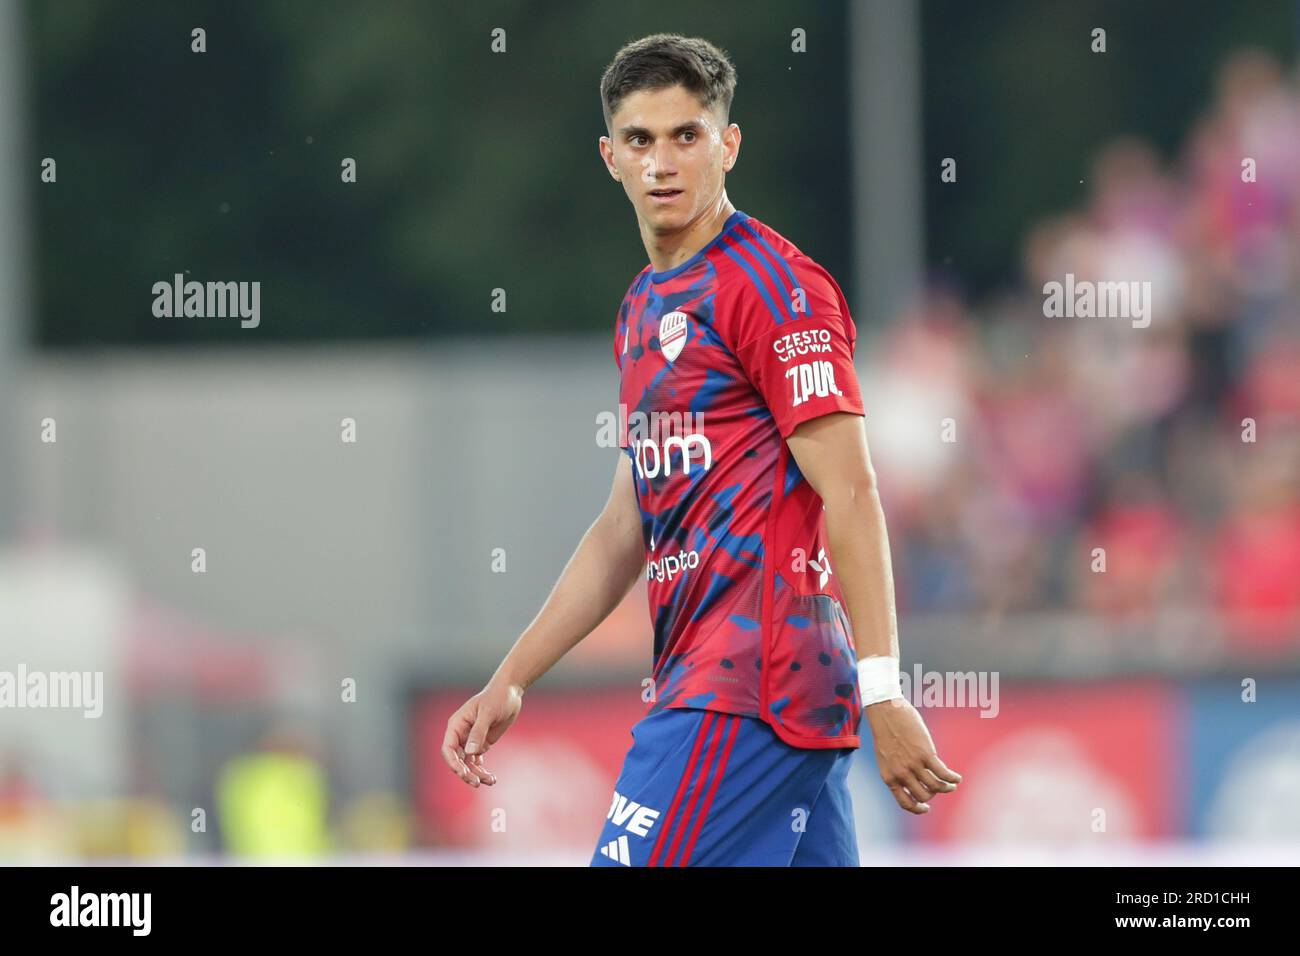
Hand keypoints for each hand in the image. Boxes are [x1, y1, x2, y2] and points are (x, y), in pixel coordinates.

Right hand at [440, 679, 523, 788]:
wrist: (510, 693)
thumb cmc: (497, 698)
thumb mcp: (488, 713)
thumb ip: (478, 732)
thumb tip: (470, 752)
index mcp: (457, 725)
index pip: (448, 748)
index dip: (453, 762)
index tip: (463, 773)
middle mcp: (461, 734)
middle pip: (457, 759)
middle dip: (465, 772)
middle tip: (477, 782)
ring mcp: (471, 740)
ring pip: (468, 763)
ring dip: (476, 774)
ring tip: (490, 781)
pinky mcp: (482, 743)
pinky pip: (478, 760)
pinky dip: (483, 770)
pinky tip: (492, 778)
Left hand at [864, 697, 961, 813]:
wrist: (885, 712)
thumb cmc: (886, 732)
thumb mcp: (886, 758)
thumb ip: (896, 772)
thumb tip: (912, 783)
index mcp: (889, 777)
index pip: (905, 802)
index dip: (918, 808)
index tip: (927, 808)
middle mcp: (901, 774)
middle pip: (924, 796)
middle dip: (934, 794)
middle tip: (939, 787)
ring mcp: (913, 764)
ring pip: (936, 786)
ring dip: (947, 787)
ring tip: (952, 785)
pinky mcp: (925, 754)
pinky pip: (943, 773)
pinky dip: (952, 778)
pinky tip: (957, 777)